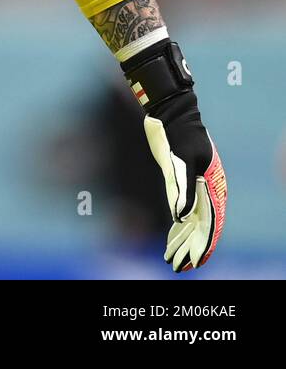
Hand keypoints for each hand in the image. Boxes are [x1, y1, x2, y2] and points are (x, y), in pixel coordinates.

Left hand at [142, 89, 226, 271]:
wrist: (173, 115)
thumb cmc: (178, 135)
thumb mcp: (180, 160)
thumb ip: (182, 189)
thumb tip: (180, 217)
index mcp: (211, 187)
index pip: (210, 223)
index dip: (204, 245)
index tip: (194, 261)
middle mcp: (207, 191)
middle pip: (202, 227)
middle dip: (192, 249)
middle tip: (178, 267)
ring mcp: (197, 188)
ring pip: (194, 222)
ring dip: (184, 241)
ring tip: (172, 258)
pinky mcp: (185, 184)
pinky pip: (185, 210)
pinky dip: (179, 226)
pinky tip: (172, 236)